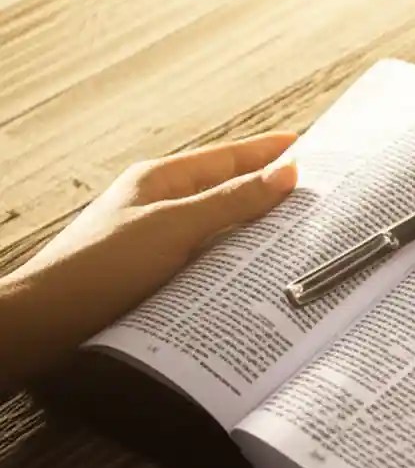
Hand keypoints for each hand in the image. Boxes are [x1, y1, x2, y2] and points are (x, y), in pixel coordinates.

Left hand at [0, 132, 297, 384]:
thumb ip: (234, 200)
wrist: (46, 323)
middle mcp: (159, 204)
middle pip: (226, 189)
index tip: (305, 144)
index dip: (267, 151)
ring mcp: (155, 238)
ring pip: (218, 226)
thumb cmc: (102, 267)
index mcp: (161, 179)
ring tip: (298, 231)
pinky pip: (207, 257)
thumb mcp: (176, 227)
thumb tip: (287, 172)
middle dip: (269, 189)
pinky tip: (255, 272)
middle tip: (315, 190)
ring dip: (254, 228)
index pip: (228, 157)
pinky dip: (234, 259)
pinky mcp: (154, 273)